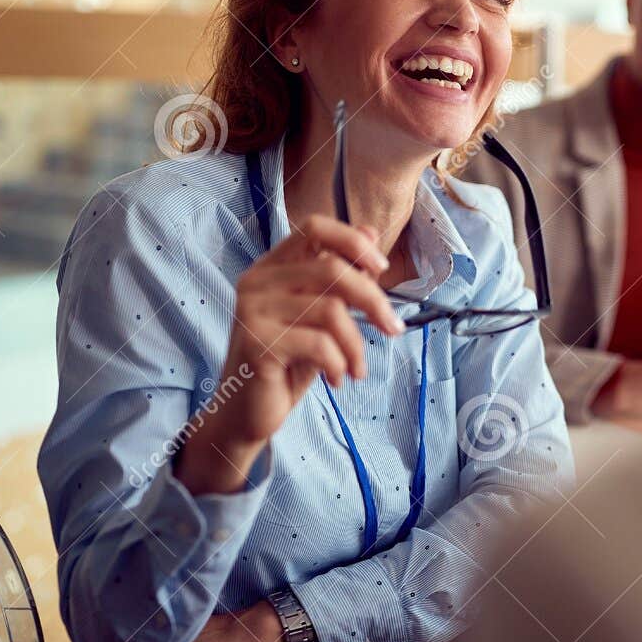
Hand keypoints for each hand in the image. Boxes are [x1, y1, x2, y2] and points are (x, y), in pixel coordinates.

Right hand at [176, 214, 406, 493]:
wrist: (247, 414)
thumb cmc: (289, 363)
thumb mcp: (322, 318)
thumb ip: (342, 277)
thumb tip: (372, 233)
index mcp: (271, 267)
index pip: (314, 227)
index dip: (353, 241)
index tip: (381, 268)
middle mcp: (257, 281)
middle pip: (332, 269)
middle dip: (374, 300)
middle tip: (394, 329)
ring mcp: (253, 310)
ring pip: (331, 310)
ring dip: (357, 344)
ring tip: (357, 368)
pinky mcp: (257, 342)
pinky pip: (319, 344)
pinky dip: (340, 364)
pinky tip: (336, 379)